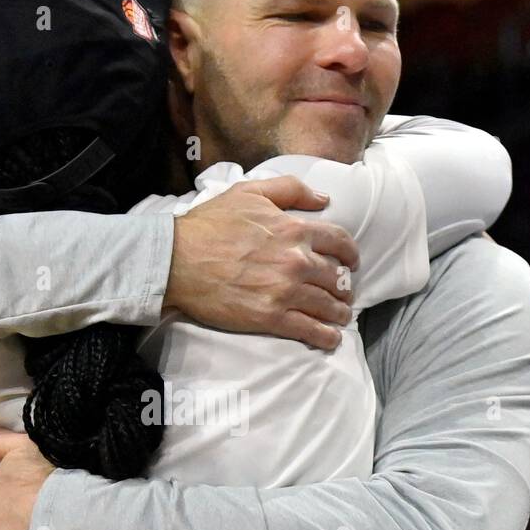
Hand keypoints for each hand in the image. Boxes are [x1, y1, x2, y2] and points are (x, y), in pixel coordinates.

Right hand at [164, 175, 357, 349]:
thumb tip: (323, 199)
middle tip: (342, 293)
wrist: (178, 260)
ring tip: (339, 316)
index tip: (351, 262)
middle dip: (343, 286)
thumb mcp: (249, 192)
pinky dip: (325, 336)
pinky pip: (309, 330)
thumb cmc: (209, 224)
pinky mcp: (270, 317)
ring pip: (327, 305)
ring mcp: (285, 291)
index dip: (350, 254)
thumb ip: (290, 190)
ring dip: (338, 312)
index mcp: (294, 229)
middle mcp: (296, 261)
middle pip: (336, 277)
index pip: (339, 241)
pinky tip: (331, 339)